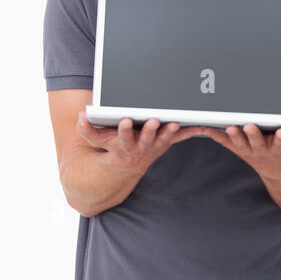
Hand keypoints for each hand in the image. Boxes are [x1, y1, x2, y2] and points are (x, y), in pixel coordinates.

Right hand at [76, 111, 205, 170]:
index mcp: (124, 144)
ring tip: (175, 123)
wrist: (127, 164)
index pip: (123, 137)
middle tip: (154, 121)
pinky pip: (179, 138)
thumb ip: (87, 129)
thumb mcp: (96, 140)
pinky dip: (189, 132)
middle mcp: (141, 147)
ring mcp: (155, 146)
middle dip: (150, 131)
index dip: (124, 130)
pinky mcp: (165, 143)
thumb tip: (80, 115)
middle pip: (146, 139)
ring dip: (170, 132)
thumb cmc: (112, 147)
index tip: (124, 121)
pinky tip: (200, 125)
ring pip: (164, 139)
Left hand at [203, 122, 280, 182]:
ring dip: (233, 134)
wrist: (277, 170)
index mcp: (279, 149)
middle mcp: (262, 151)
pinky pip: (225, 142)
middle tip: (249, 125)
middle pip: (257, 142)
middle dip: (253, 134)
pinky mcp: (237, 148)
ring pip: (239, 142)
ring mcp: (248, 150)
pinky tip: (206, 127)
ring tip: (228, 126)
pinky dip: (215, 135)